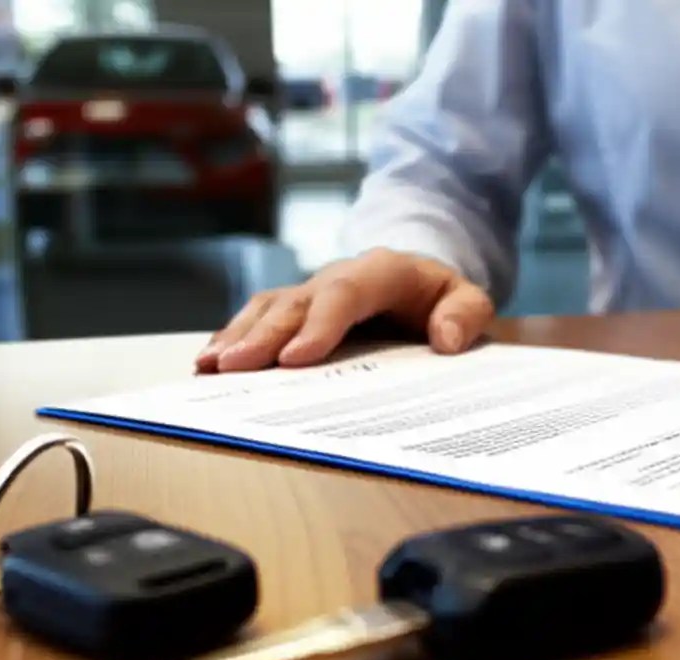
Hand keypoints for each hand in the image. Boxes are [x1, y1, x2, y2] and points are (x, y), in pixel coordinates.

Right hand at [195, 249, 494, 372]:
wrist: (421, 281)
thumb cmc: (443, 298)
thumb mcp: (470, 301)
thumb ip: (466, 315)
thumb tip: (446, 339)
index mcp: (382, 271)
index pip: (346, 294)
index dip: (319, 325)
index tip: (295, 360)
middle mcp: (337, 277)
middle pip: (294, 303)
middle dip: (261, 336)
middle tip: (232, 367)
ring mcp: (310, 292)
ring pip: (267, 308)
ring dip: (236, 336)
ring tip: (209, 366)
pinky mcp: (294, 309)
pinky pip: (258, 318)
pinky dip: (232, 337)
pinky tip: (210, 363)